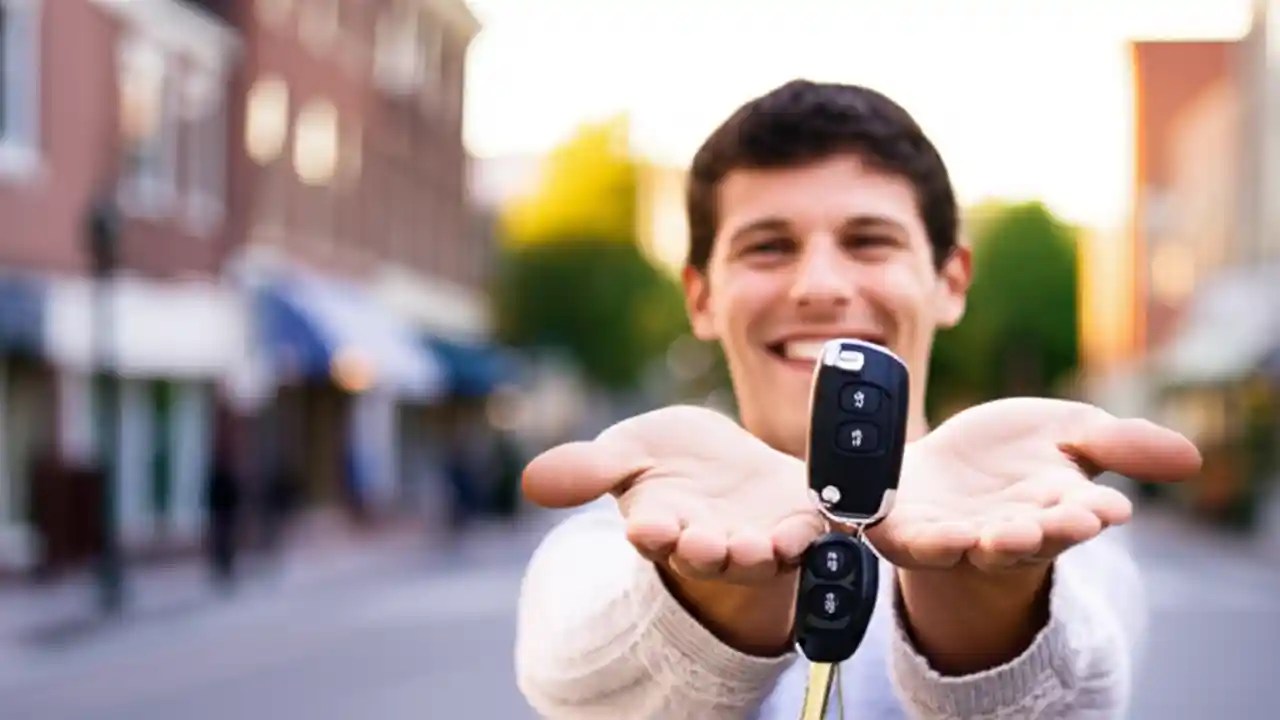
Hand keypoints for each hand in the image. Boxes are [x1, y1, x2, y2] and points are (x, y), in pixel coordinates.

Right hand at [523, 405, 817, 584]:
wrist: (725, 461)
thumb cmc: (669, 462)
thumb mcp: (625, 453)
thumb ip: (588, 469)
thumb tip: (532, 480)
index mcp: (661, 525)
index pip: (653, 535)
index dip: (652, 533)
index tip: (649, 527)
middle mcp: (708, 542)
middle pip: (707, 557)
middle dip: (708, 552)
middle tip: (707, 544)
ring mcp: (755, 538)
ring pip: (758, 557)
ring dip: (762, 553)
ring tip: (766, 544)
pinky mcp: (797, 523)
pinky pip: (808, 536)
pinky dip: (811, 534)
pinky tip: (813, 523)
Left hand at [864, 397, 1202, 572]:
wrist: (939, 464)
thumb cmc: (1012, 451)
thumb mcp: (1070, 431)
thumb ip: (1120, 444)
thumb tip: (1192, 458)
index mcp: (1056, 507)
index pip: (1082, 514)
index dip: (1094, 513)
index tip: (1108, 509)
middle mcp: (1011, 530)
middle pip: (1034, 538)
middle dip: (1049, 531)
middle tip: (1067, 522)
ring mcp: (960, 537)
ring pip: (978, 548)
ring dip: (992, 544)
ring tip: (1000, 535)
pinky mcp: (912, 535)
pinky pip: (920, 546)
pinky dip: (932, 544)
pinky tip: (946, 534)